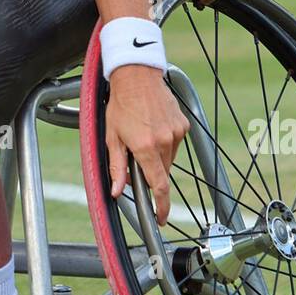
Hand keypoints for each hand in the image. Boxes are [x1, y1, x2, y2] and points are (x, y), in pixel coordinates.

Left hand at [105, 65, 189, 225]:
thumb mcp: (112, 136)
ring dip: (158, 156)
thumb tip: (116, 190)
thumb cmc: (121, 105)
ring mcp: (176, 132)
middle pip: (162, 171)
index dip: (161, 205)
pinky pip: (176, 143)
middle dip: (150, 172)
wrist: (137, 76)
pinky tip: (154, 127)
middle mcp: (165, 141)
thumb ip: (116, 166)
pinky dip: (166, 142)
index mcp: (146, 147)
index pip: (158, 185)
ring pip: (169, 158)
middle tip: (135, 157)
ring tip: (143, 136)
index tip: (162, 218)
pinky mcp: (183, 124)